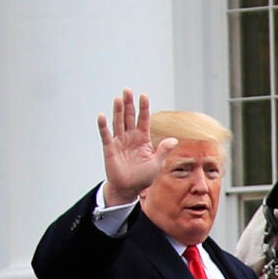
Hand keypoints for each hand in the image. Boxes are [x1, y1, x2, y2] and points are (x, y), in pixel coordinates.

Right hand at [98, 89, 174, 204]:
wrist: (129, 188)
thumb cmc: (143, 176)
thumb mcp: (156, 163)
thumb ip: (163, 151)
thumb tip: (174, 139)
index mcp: (143, 139)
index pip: (143, 119)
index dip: (143, 108)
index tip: (143, 95)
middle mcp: (130, 137)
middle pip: (129, 117)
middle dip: (129, 104)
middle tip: (127, 90)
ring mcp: (119, 141)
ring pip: (118, 122)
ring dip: (118, 111)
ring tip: (118, 99)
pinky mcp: (110, 148)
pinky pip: (106, 135)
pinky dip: (103, 126)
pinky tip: (102, 116)